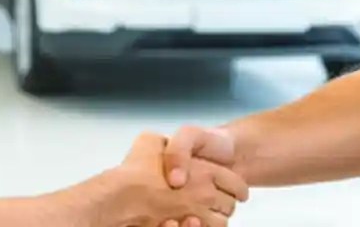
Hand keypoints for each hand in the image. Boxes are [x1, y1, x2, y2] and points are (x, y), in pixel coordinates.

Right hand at [112, 132, 247, 226]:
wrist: (121, 196)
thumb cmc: (137, 170)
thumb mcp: (150, 141)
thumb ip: (165, 143)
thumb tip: (165, 145)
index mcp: (204, 172)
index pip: (236, 184)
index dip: (237, 188)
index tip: (238, 192)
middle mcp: (205, 194)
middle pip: (229, 206)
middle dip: (225, 205)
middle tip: (218, 203)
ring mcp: (197, 215)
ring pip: (219, 223)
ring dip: (214, 220)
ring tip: (203, 216)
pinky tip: (192, 223)